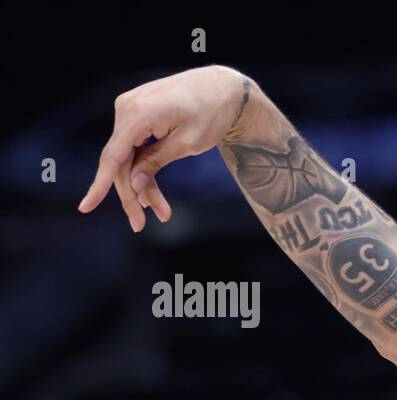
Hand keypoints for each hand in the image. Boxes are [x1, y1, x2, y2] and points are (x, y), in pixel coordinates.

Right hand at [78, 65, 250, 231]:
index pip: (113, 156)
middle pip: (120, 161)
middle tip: (142, 224)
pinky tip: (152, 194)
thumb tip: (131, 184)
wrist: (222, 89)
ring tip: (161, 213)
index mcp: (138, 114)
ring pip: (127, 157)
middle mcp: (127, 108)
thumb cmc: (211, 114)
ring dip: (141, 186)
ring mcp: (130, 109)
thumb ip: (156, 162)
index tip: (86, 207)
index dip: (99, 185)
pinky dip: (143, 169)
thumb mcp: (187, 144)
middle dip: (133, 194)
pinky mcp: (137, 114)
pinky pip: (134, 147)